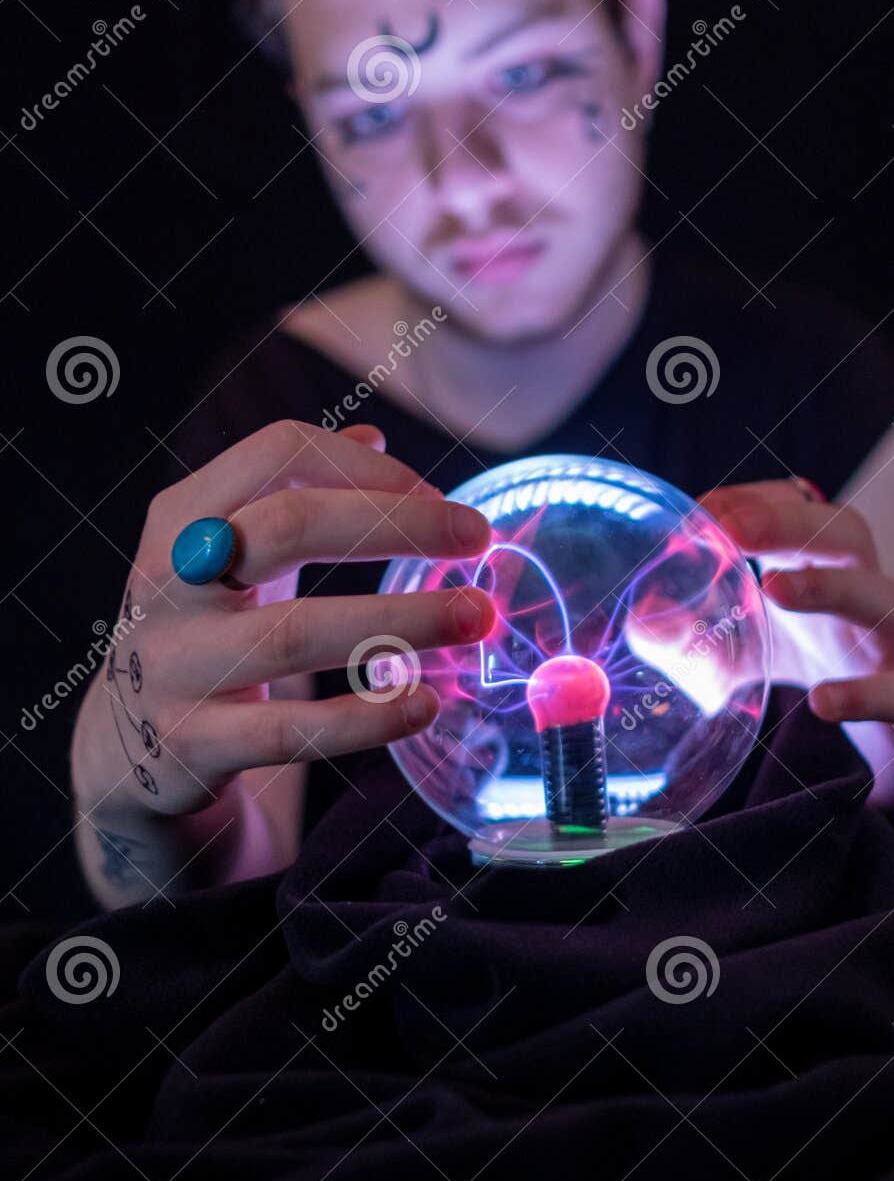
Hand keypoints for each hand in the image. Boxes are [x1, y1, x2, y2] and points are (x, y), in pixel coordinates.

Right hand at [72, 418, 494, 823]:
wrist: (129, 744)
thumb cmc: (207, 626)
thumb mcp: (235, 550)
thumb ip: (296, 490)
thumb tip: (375, 436)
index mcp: (184, 516)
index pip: (278, 453)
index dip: (367, 467)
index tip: (440, 496)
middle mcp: (170, 580)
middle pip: (288, 526)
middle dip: (397, 525)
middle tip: (477, 539)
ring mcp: (178, 662)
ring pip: (296, 633)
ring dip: (400, 619)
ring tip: (474, 618)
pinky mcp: (195, 741)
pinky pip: (292, 732)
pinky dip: (368, 718)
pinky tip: (424, 704)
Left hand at [699, 479, 893, 735]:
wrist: (885, 746)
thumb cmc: (813, 672)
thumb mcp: (740, 649)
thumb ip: (688, 635)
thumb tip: (634, 622)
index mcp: (822, 565)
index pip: (799, 506)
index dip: (753, 501)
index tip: (702, 508)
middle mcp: (864, 590)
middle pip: (845, 532)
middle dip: (789, 522)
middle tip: (732, 528)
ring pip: (882, 598)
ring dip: (828, 587)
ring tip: (775, 589)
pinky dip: (864, 694)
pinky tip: (822, 702)